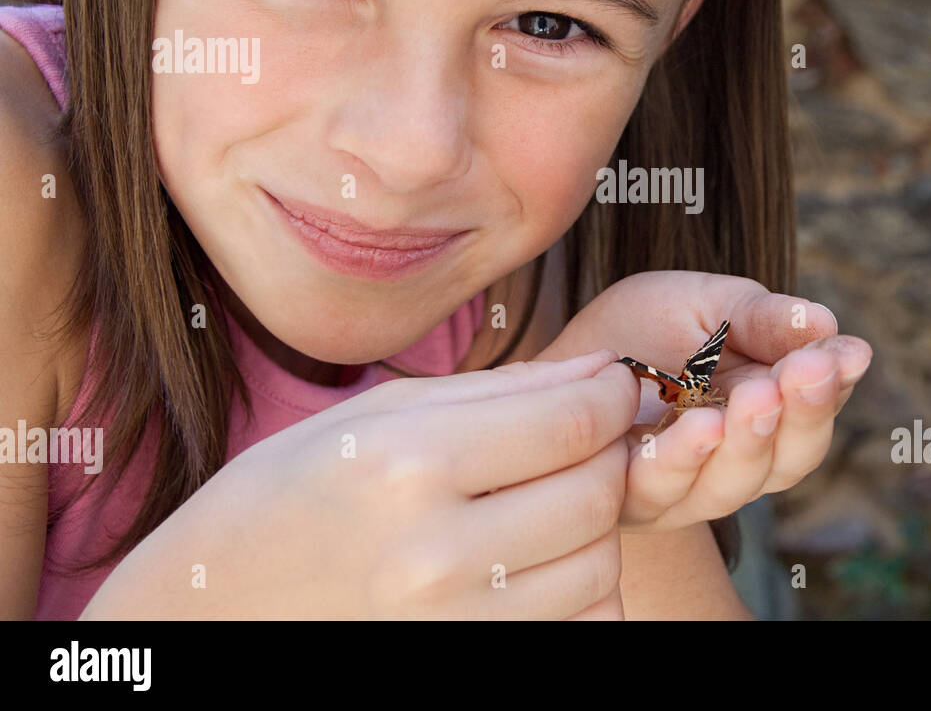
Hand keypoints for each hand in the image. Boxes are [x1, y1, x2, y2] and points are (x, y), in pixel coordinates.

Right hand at [79, 351, 639, 619]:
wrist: (204, 618)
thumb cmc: (280, 501)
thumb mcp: (370, 418)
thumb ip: (495, 391)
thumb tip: (599, 371)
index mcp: (407, 465)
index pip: (571, 424)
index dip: (613, 396)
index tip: (615, 384)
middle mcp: (435, 555)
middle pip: (595, 495)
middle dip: (610, 455)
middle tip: (586, 439)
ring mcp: (454, 629)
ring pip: (599, 567)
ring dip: (597, 527)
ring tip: (550, 503)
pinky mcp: (468, 671)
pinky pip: (579, 629)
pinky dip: (581, 593)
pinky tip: (539, 564)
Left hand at [539, 272, 871, 531]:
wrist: (563, 354)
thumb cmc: (646, 328)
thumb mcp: (709, 305)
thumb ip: (762, 319)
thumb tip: (825, 322)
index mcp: (771, 414)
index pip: (813, 412)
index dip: (832, 388)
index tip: (844, 354)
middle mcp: (738, 462)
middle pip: (787, 459)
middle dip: (800, 413)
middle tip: (808, 372)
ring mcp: (686, 489)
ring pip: (731, 484)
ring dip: (747, 441)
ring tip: (758, 396)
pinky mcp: (629, 499)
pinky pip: (660, 489)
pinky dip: (682, 460)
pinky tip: (699, 426)